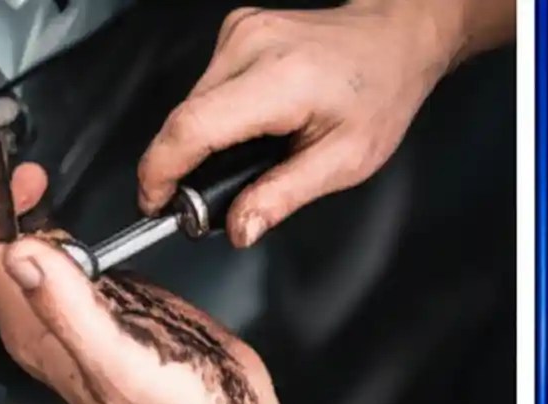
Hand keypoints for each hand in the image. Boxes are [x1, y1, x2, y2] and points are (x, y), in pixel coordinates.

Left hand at [0, 114, 275, 403]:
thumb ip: (68, 306)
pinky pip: (61, 260)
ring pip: (21, 251)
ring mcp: (80, 315)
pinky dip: (48, 224)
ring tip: (12, 164)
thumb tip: (24, 254)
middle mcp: (50, 323)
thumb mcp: (118, 357)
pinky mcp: (112, 308)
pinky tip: (57, 211)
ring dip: (8, 203)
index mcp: (41, 332)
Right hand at [137, 2, 461, 247]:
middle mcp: (250, 46)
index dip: (162, 171)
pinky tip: (253, 128)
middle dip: (187, 167)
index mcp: (280, 80)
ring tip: (248, 161)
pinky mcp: (236, 31)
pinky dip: (219, 117)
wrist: (392, 41)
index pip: (192, 127)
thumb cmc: (379, 95)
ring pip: (192, 104)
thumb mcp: (344, 162)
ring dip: (204, 141)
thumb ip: (285, 196)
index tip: (155, 204)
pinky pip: (208, 87)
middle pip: (186, 119)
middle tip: (215, 201)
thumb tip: (239, 228)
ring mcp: (239, 33)